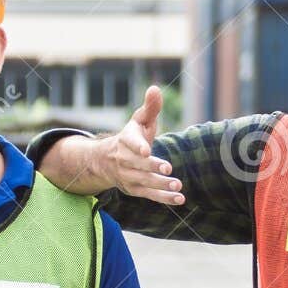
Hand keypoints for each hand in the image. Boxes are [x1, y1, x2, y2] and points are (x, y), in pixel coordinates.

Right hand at [87, 86, 184, 204]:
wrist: (107, 161)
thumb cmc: (131, 137)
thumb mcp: (138, 120)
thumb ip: (150, 107)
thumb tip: (155, 88)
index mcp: (126, 140)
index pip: (130, 143)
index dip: (137, 146)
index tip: (146, 150)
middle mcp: (124, 160)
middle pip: (138, 165)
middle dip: (152, 168)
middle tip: (168, 169)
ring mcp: (128, 176)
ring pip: (145, 182)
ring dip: (161, 185)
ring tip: (178, 185)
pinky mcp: (134, 189)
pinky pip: (150, 195)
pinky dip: (164, 198)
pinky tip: (180, 199)